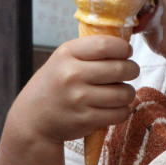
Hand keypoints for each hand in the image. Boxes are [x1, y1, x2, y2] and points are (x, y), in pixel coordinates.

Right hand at [6, 35, 139, 145]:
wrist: (33, 119)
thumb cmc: (55, 83)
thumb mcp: (64, 58)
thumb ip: (91, 50)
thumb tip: (126, 45)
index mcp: (67, 54)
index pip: (106, 45)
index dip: (123, 48)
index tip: (126, 52)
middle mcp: (72, 75)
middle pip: (121, 68)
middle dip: (132, 69)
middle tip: (129, 71)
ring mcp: (79, 99)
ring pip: (124, 93)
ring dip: (128, 92)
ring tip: (121, 91)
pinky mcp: (85, 119)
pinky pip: (119, 113)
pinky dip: (122, 110)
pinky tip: (114, 107)